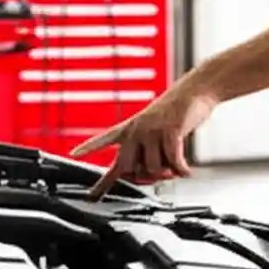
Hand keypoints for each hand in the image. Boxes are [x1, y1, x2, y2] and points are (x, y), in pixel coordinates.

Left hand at [70, 85, 217, 199]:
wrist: (195, 90)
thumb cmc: (176, 114)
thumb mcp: (154, 131)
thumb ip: (145, 154)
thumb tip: (145, 178)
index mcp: (130, 128)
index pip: (104, 139)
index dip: (88, 148)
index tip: (73, 154)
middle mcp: (137, 129)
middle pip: (129, 168)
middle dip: (144, 178)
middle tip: (160, 176)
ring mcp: (152, 130)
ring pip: (153, 169)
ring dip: (167, 172)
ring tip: (177, 165)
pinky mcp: (170, 131)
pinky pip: (173, 162)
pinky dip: (181, 170)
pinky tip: (186, 171)